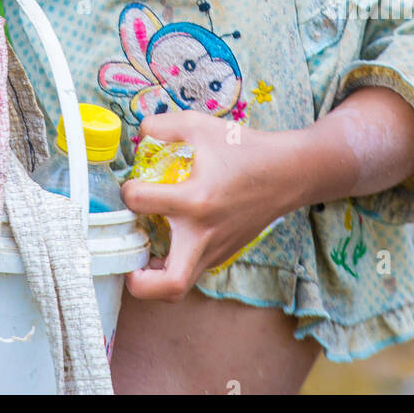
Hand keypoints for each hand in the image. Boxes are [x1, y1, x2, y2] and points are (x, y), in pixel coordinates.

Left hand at [120, 110, 301, 300]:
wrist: (287, 172)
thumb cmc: (244, 148)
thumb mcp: (200, 125)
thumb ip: (163, 125)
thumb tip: (138, 131)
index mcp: (195, 199)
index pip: (140, 203)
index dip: (126, 192)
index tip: (131, 186)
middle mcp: (204, 233)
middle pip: (168, 285)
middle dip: (139, 282)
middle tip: (128, 261)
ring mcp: (215, 249)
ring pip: (180, 287)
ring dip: (154, 278)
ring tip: (144, 253)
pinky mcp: (222, 253)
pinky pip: (191, 270)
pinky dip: (172, 264)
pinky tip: (168, 239)